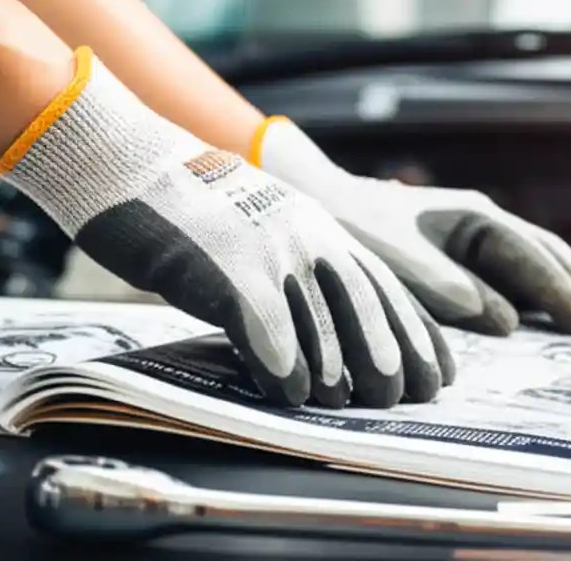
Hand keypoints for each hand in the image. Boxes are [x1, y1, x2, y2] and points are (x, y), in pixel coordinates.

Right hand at [0, 49, 451, 406]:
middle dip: (389, 356)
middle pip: (365, 303)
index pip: (384, 285)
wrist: (130, 165)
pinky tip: (288, 392)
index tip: (439, 372)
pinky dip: (282, 363)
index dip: (415, 332)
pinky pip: (265, 323)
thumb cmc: (194, 211)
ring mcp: (268, 249)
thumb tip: (331, 335)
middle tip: (400, 399)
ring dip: (338, 369)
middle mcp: (306, 235)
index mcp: (320, 227)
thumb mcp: (268, 227)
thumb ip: (303, 267)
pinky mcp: (225, 267)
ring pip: (323, 317)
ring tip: (345, 404)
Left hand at [256, 118, 570, 335]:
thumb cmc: (360, 231)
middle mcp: (486, 224)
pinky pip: (522, 276)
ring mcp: (480, 240)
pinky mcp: (469, 259)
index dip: (561, 291)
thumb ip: (455, 289)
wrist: (326, 207)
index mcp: (474, 218)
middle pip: (548, 256)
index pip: (531, 256)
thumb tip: (507, 321)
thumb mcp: (403, 262)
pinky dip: (552, 293)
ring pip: (543, 264)